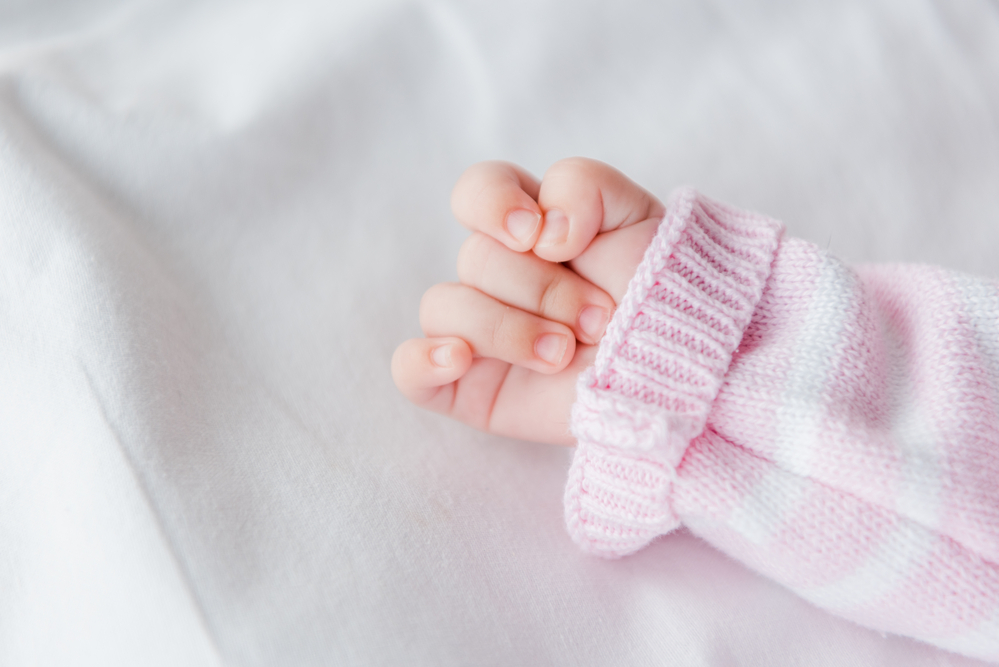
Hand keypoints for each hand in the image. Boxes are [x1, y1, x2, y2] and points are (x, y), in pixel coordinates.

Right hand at [392, 158, 663, 444]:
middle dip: (544, 290)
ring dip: (510, 330)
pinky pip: (409, 370)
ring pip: (444, 308)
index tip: (540, 236)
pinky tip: (459, 360)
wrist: (685, 370)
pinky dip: (424, 361)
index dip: (494, 205)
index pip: (477, 192)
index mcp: (529, 228)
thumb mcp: (637, 214)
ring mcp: (478, 333)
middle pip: (476, 259)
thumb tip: (538, 228)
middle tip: (599, 318)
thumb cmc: (660, 292)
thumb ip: (583, 183)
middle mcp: (498, 278)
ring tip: (565, 354)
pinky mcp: (468, 387)